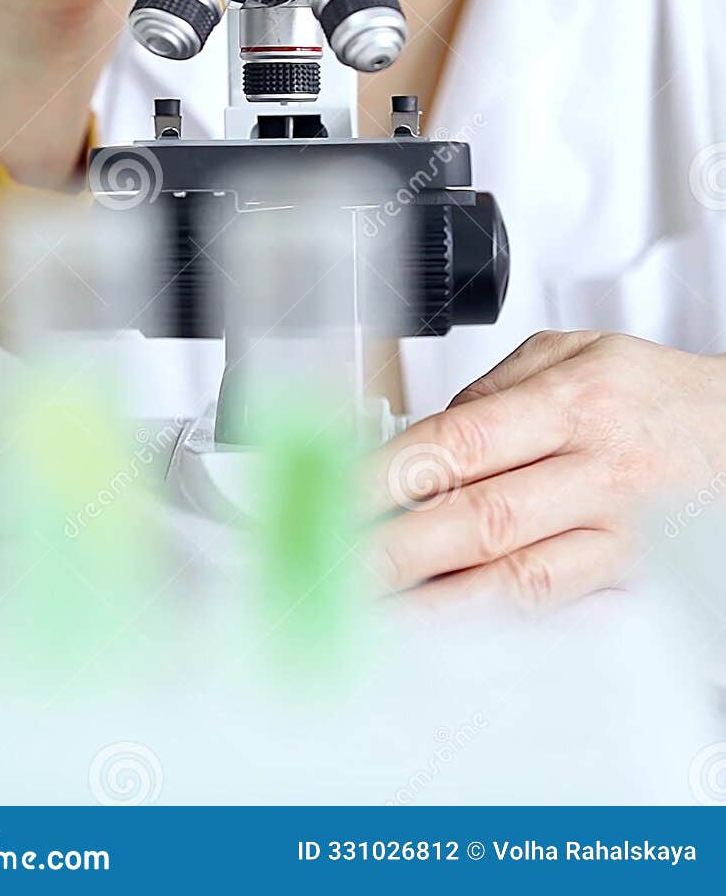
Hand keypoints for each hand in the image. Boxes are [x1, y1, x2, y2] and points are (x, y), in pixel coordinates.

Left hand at [364, 331, 725, 611]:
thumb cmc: (646, 392)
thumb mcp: (570, 354)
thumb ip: (489, 392)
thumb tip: (412, 440)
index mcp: (574, 399)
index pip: (460, 441)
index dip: (387, 475)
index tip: (331, 498)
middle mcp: (598, 468)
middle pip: (478, 518)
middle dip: (392, 550)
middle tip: (329, 566)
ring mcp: (618, 531)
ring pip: (515, 577)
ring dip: (431, 600)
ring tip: (368, 607)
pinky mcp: (630, 577)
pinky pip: (551, 605)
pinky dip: (487, 619)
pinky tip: (438, 621)